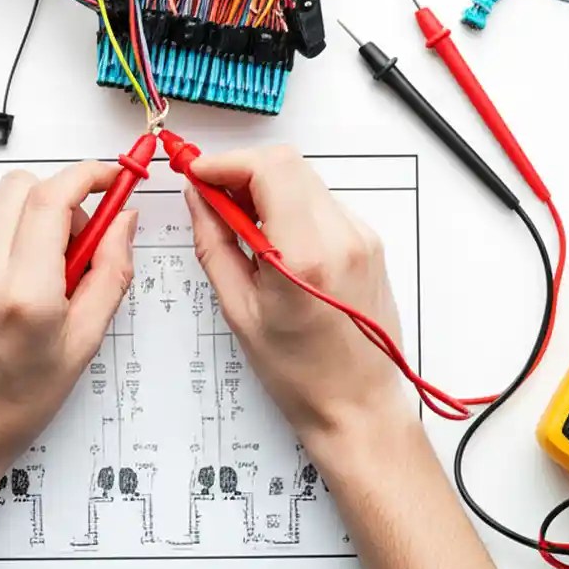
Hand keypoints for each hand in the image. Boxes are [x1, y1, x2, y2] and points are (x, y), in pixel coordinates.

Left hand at [0, 162, 136, 491]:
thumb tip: (124, 224)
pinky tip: (22, 280)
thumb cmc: (14, 405)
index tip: (111, 179)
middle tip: (81, 241)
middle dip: (62, 196)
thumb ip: (110, 275)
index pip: (54, 198)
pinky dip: (10, 237)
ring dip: (35, 217)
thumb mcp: (82, 345)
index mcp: (25, 293)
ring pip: (1, 204)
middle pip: (24, 186)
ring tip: (50, 269)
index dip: (88, 175)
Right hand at [184, 146, 408, 441]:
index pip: (268, 169)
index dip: (225, 163)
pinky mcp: (370, 243)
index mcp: (306, 256)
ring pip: (305, 181)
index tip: (199, 174)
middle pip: (287, 165)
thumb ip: (215, 244)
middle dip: (242, 171)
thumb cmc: (301, 374)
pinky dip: (291, 208)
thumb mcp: (240, 309)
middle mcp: (343, 237)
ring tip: (242, 228)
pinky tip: (274, 242)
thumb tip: (199, 200)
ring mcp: (363, 237)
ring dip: (267, 190)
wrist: (356, 405)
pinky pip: (323, 204)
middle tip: (212, 198)